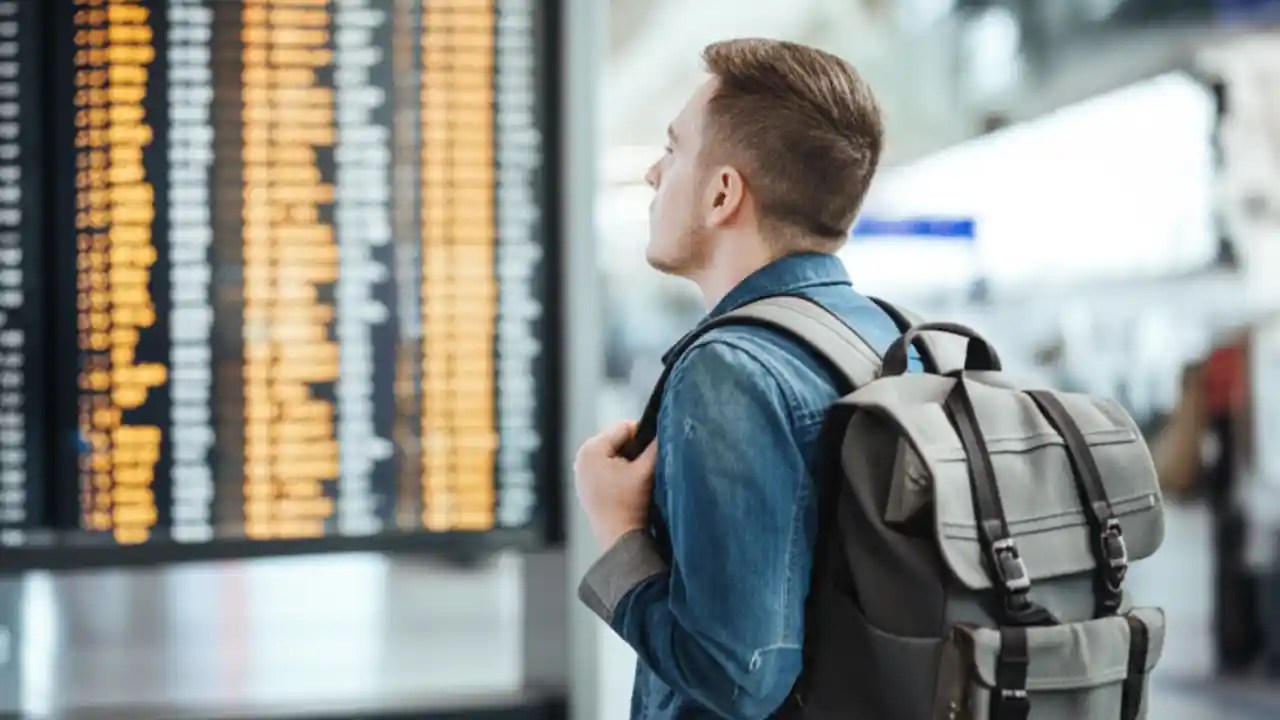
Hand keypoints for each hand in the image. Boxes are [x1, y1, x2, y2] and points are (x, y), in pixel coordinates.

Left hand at [573, 420, 657, 550]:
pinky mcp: (586, 485)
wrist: (620, 539)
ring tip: (638, 477)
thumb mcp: (646, 470)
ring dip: (628, 461)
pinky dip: (619, 472)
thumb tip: (665, 428)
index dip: (644, 435)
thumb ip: (656, 446)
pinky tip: (628, 486)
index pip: (624, 427)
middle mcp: (581, 457)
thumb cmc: (631, 505)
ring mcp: (581, 472)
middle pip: (617, 440)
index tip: (656, 450)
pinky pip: (606, 467)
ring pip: (613, 454)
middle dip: (634, 449)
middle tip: (647, 466)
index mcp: (591, 449)